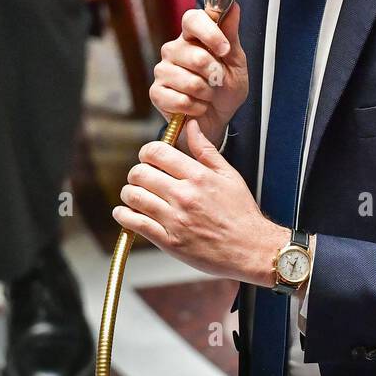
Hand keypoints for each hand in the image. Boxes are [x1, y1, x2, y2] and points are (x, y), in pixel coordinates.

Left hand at [113, 119, 286, 286]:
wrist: (251, 249)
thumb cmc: (242, 213)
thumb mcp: (229, 175)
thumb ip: (205, 149)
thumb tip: (190, 126)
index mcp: (198, 176)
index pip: (157, 153)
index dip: (147, 152)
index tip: (149, 157)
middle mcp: (184, 196)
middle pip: (140, 173)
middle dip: (137, 173)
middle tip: (141, 177)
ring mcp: (175, 219)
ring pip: (134, 197)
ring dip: (129, 193)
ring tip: (134, 194)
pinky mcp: (169, 242)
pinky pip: (135, 224)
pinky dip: (124, 215)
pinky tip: (126, 212)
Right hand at [150, 3, 247, 147]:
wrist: (218, 118)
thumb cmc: (226, 87)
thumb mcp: (236, 62)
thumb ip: (231, 36)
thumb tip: (233, 7)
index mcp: (192, 36)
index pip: (192, 19)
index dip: (209, 32)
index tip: (225, 49)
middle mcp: (174, 49)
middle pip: (195, 55)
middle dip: (215, 73)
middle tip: (218, 80)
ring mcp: (163, 70)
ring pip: (189, 81)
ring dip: (207, 93)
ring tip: (207, 94)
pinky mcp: (156, 93)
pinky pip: (180, 100)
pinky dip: (196, 107)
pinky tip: (197, 106)